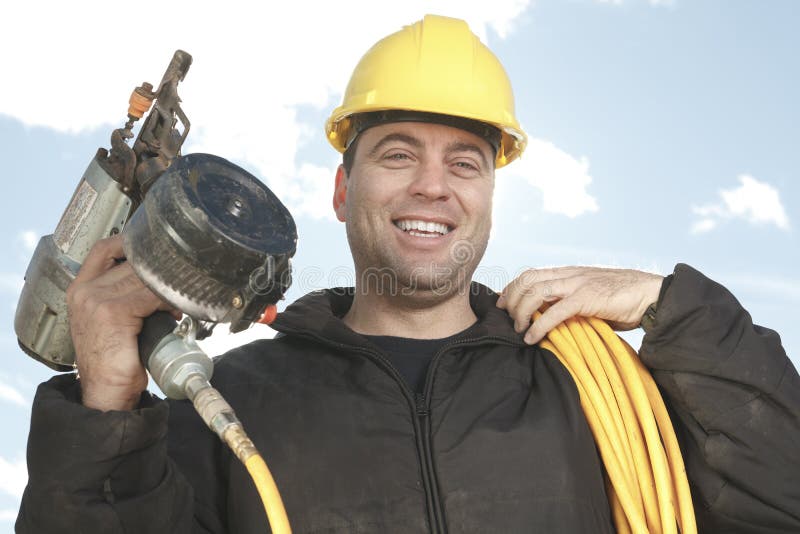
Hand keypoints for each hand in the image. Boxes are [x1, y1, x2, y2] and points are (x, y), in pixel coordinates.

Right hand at [66, 235, 179, 410]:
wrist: (106, 392)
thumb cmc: (115, 359)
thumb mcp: (116, 319)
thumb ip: (128, 295)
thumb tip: (161, 280)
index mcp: (80, 289)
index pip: (106, 249)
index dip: (131, 244)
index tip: (156, 249)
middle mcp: (84, 291)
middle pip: (131, 263)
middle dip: (158, 274)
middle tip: (178, 287)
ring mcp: (96, 301)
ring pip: (143, 279)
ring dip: (166, 288)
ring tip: (176, 304)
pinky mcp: (112, 313)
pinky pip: (149, 296)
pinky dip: (167, 301)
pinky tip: (173, 312)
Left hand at [496, 266, 662, 344]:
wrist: (651, 295)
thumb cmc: (622, 300)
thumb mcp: (590, 298)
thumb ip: (571, 304)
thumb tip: (552, 322)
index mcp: (569, 273)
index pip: (531, 274)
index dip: (512, 287)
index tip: (502, 304)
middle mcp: (570, 275)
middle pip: (527, 280)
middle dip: (511, 299)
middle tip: (507, 319)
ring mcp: (578, 284)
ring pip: (536, 292)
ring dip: (521, 312)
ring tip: (519, 329)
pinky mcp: (587, 298)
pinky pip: (554, 312)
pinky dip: (539, 326)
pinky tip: (532, 338)